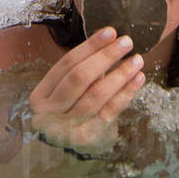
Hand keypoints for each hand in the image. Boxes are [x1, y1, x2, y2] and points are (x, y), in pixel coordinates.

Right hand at [26, 27, 145, 154]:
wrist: (76, 145)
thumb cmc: (73, 111)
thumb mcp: (69, 92)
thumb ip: (83, 70)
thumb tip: (111, 42)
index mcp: (40, 95)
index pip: (66, 64)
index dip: (89, 46)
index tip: (110, 32)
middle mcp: (48, 112)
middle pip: (79, 77)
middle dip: (105, 57)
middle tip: (126, 42)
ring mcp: (66, 127)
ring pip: (96, 94)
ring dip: (120, 74)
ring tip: (137, 60)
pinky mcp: (87, 138)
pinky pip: (110, 111)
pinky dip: (126, 93)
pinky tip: (138, 79)